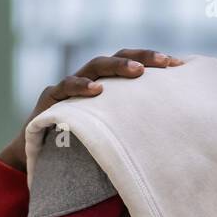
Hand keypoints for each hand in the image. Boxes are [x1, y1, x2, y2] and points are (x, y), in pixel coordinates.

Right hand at [0, 49, 181, 171]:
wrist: (36, 159)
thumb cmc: (80, 149)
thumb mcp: (112, 138)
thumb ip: (134, 132)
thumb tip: (175, 142)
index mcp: (106, 87)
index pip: (133, 65)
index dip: (154, 62)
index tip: (180, 65)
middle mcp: (88, 82)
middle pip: (117, 59)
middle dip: (141, 57)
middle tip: (165, 62)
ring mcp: (67, 89)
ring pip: (93, 67)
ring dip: (116, 66)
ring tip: (137, 71)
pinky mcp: (48, 101)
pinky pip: (63, 89)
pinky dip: (80, 87)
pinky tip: (97, 90)